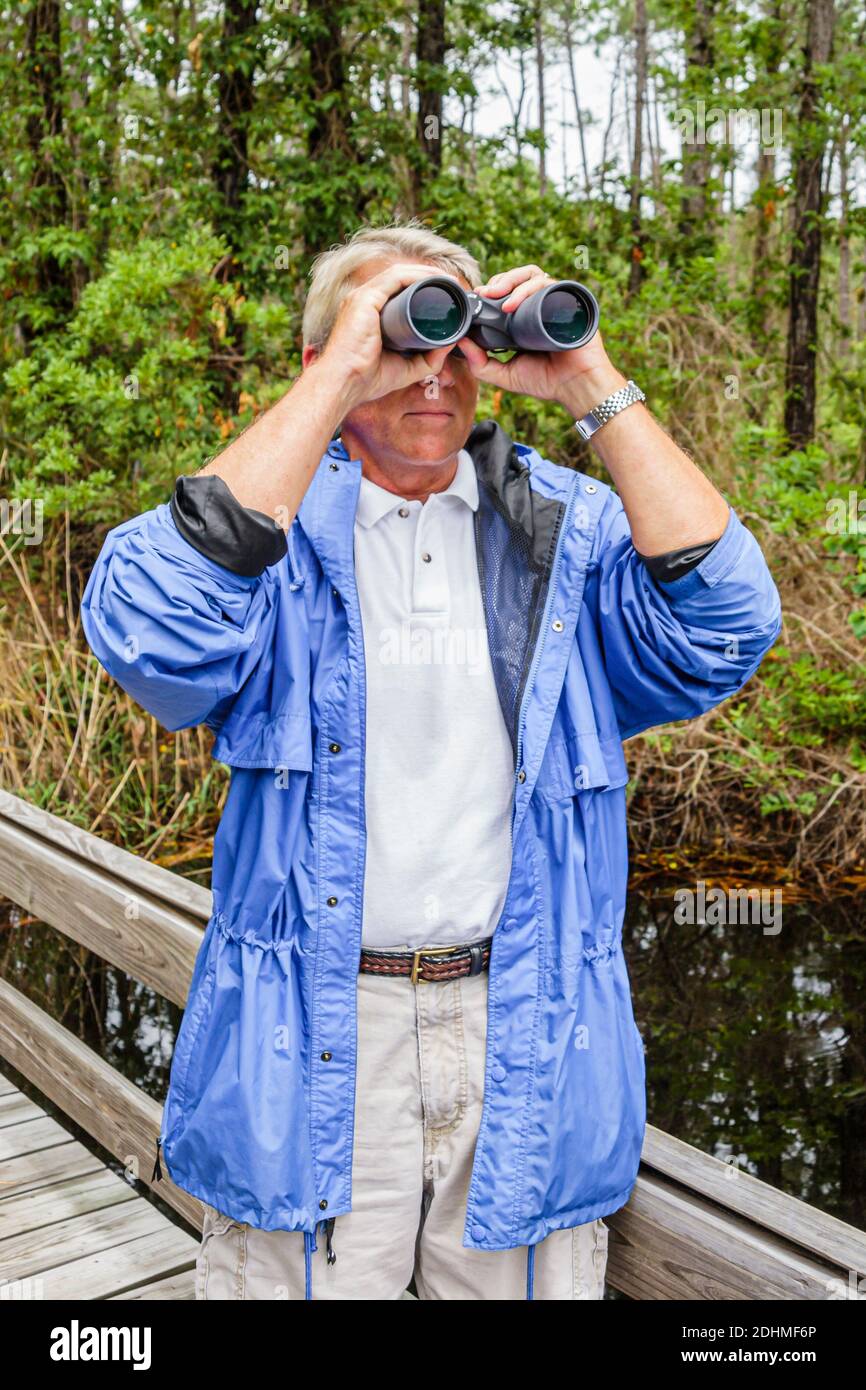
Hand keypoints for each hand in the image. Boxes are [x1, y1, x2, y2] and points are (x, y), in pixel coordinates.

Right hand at [316, 261, 457, 409]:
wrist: (345, 383)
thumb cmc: (367, 379)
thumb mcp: (407, 369)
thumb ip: (429, 359)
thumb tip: (451, 344)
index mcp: (369, 314)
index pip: (398, 291)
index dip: (422, 288)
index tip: (446, 295)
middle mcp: (364, 300)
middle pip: (400, 279)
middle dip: (428, 277)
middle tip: (452, 285)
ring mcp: (362, 297)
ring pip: (399, 274)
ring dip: (426, 273)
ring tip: (448, 280)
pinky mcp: (365, 298)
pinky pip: (395, 278)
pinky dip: (416, 275)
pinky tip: (433, 278)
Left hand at [456, 264, 625, 416]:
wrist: (576, 387)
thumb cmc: (547, 381)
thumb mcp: (505, 375)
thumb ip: (480, 364)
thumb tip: (460, 342)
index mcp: (526, 316)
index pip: (508, 289)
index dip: (492, 289)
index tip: (476, 297)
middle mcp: (541, 305)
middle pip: (519, 277)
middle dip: (500, 281)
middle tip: (484, 294)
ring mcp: (555, 301)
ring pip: (533, 275)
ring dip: (512, 281)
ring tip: (498, 297)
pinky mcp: (569, 300)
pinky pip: (548, 283)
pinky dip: (529, 289)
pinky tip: (513, 305)